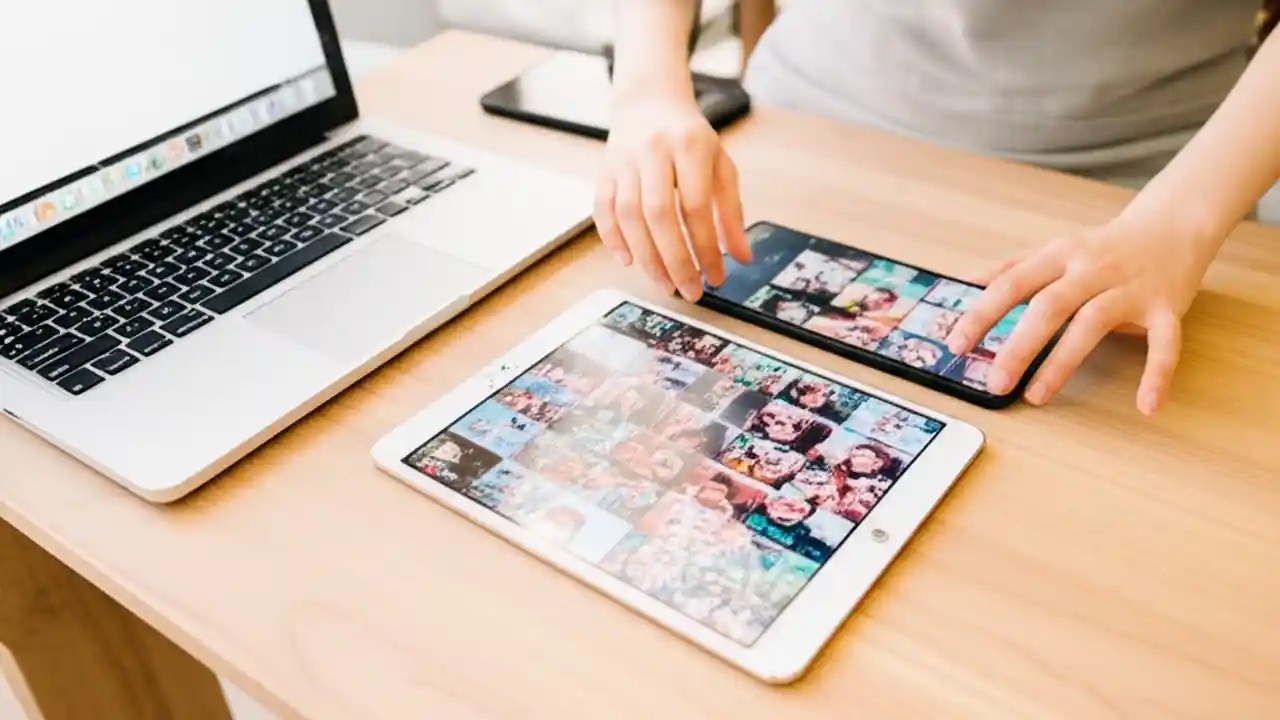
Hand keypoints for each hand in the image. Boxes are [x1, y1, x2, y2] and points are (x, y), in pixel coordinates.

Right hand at [594, 90, 750, 300]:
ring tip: (665, 284)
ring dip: (647, 257)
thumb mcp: (720, 166)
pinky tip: (629, 261)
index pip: (696, 206)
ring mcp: (624, 161)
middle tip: (689, 290)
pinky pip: (602, 210)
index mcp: (690, 146)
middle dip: (675, 259)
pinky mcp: (604, 172)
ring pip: (629, 216)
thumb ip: (731, 212)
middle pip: (659, 214)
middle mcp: (653, 151)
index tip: (716, 276)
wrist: (649, 102)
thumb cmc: (689, 139)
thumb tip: (742, 258)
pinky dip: (613, 239)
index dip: (706, 246)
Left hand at [946, 212, 1215, 413]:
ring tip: (1036, 396)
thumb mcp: (1055, 249)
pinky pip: (1165, 343)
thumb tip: (965, 284)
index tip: (956, 344)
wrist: (1173, 225)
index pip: (1011, 284)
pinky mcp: (1167, 307)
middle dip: (1018, 345)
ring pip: (1093, 323)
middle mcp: (1092, 269)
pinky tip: (1146, 405)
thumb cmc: (1104, 246)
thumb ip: (1013, 268)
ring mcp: (1131, 288)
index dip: (982, 314)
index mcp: (1059, 255)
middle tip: (994, 382)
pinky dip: (1157, 374)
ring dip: (1063, 363)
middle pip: (1049, 305)